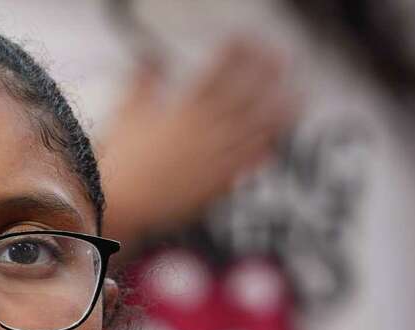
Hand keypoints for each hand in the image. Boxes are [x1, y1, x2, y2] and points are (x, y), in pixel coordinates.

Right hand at [99, 38, 297, 243]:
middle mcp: (210, 131)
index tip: (244, 40)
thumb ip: (143, 80)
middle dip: (269, 73)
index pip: (221, 71)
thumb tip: (151, 59)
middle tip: (279, 60)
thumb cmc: (120, 162)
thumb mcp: (127, 112)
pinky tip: (270, 146)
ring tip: (293, 98)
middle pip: (250, 95)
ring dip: (280, 110)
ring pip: (259, 130)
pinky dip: (263, 151)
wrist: (120, 204)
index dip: (237, 51)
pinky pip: (248, 165)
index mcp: (188, 109)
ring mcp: (218, 158)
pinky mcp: (218, 184)